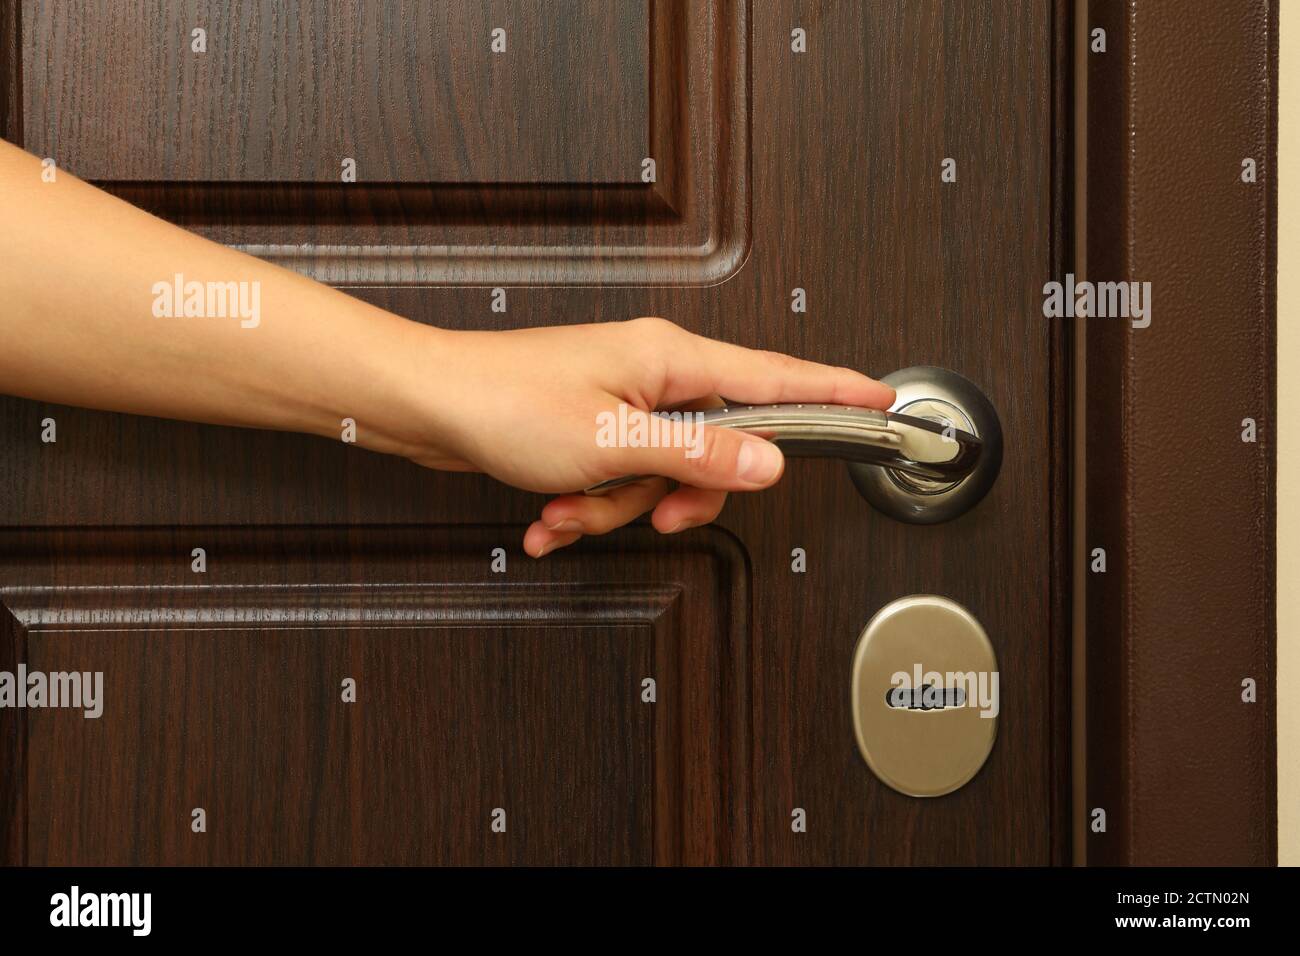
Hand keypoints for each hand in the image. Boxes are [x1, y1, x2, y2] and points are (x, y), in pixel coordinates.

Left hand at [406, 318, 893, 556]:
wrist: (426, 404)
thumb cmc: (503, 403)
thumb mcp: (614, 441)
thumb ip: (700, 454)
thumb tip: (768, 462)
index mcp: (672, 360)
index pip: (778, 376)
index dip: (835, 392)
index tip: (882, 401)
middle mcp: (654, 375)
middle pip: (718, 447)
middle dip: (677, 494)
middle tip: (647, 508)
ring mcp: (624, 401)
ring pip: (663, 474)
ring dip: (615, 508)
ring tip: (569, 506)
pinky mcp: (594, 427)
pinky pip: (619, 481)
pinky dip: (586, 506)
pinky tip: (551, 514)